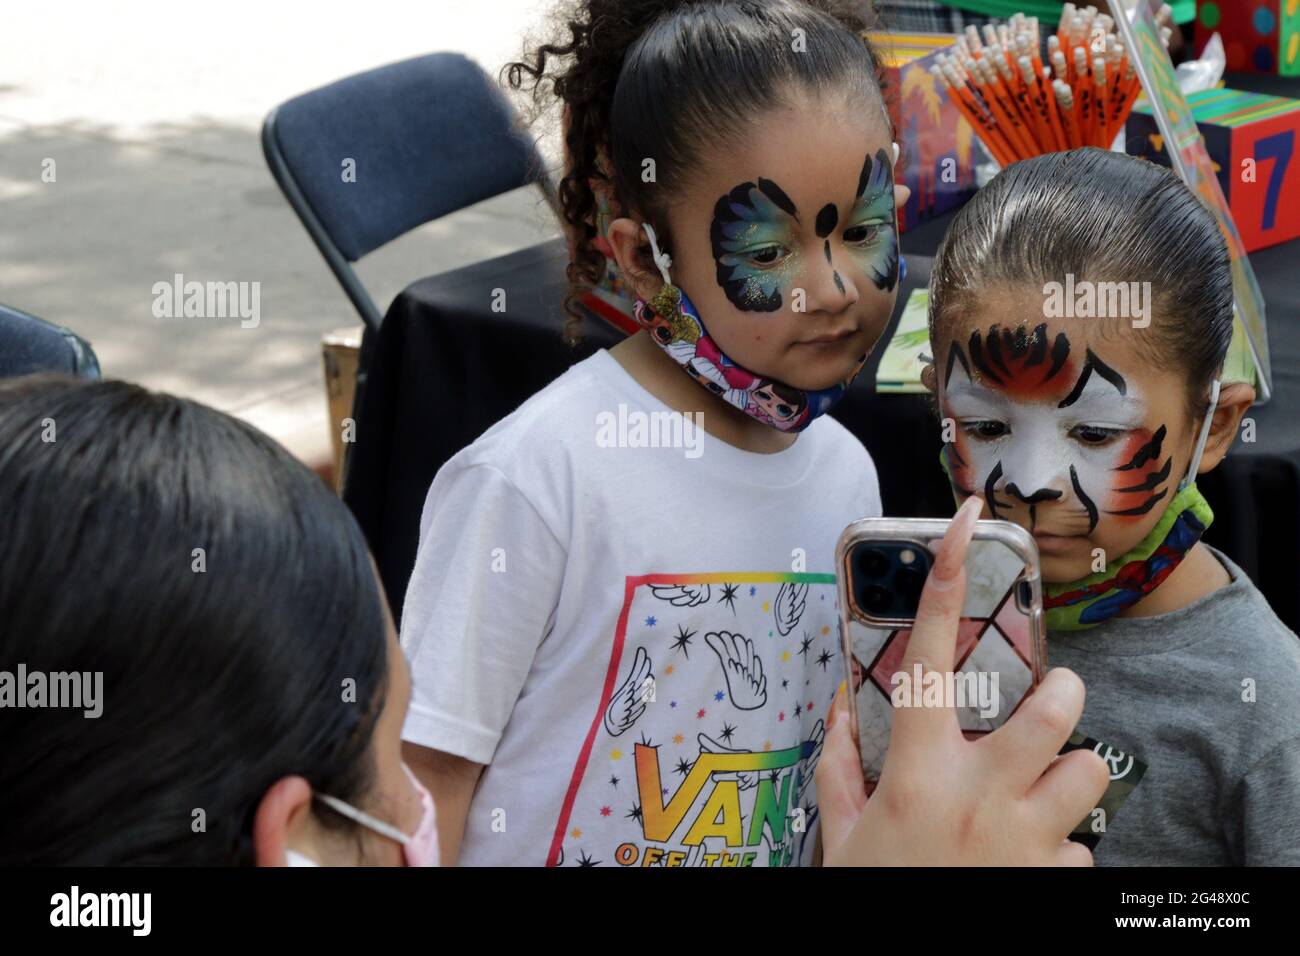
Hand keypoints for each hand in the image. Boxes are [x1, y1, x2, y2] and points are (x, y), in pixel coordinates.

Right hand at [816, 496, 1109, 865]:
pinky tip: (1029, 864)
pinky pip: (1085, 848)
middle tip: (1046, 708)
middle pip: (1055, 708)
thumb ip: (840, 764)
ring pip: (1090, 771)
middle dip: (1062, 696)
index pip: (932, 656)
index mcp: (919, 771)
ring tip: (1038, 797)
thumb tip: (841, 706)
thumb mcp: (843, 834)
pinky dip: (1063, 852)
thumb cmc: (877, 894)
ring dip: (1069, 778)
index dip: (947, 581)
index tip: (967, 525)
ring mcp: (1028, 839)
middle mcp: (982, 795)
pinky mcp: (1059, 880)